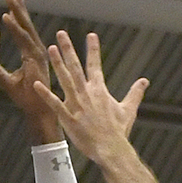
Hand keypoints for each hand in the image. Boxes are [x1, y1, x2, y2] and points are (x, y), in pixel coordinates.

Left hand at [0, 0, 59, 142]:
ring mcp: (37, 53)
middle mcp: (36, 50)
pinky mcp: (36, 58)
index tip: (12, 2)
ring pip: (26, 28)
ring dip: (17, 12)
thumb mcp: (8, 82)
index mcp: (31, 53)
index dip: (19, 16)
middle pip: (27, 24)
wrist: (38, 110)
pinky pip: (23, 40)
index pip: (24, 30)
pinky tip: (6, 17)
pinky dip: (14, 28)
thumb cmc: (27, 98)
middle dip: (20, 7)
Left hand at [37, 31, 147, 167]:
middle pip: (76, 67)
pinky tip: (36, 84)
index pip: (95, 65)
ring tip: (51, 48)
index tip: (90, 35)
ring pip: (65, 80)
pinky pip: (54, 104)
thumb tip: (145, 81)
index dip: (93, 49)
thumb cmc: (119, 131)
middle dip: (68, 49)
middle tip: (61, 34)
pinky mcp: (68, 118)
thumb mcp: (129, 109)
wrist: (111, 149)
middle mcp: (87, 93)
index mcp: (100, 90)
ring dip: (58, 63)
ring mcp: (76, 105)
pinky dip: (45, 94)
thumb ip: (135, 93)